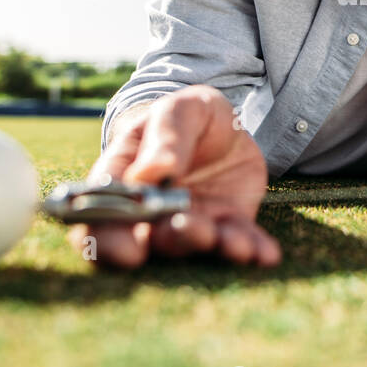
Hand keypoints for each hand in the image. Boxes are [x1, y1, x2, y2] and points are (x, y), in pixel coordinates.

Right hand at [69, 86, 279, 268]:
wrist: (225, 125)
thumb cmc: (186, 116)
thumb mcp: (179, 110)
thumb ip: (165, 136)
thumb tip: (151, 172)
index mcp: (124, 182)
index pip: (100, 219)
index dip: (107, 242)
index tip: (129, 250)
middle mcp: (151, 212)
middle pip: (149, 241)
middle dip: (171, 243)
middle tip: (193, 230)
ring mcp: (190, 222)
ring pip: (196, 245)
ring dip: (213, 247)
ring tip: (236, 244)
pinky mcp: (226, 226)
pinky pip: (238, 243)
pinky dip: (252, 251)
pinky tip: (266, 255)